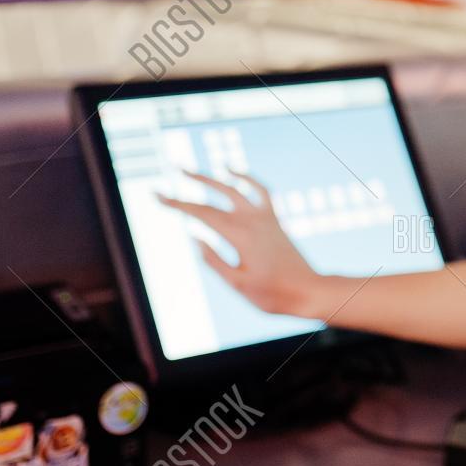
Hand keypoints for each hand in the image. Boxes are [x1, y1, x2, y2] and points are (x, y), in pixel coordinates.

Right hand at [156, 170, 324, 317]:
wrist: (309, 291)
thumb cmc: (273, 294)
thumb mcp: (237, 284)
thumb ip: (214, 261)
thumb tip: (196, 237)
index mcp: (239, 236)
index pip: (201, 214)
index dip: (177, 204)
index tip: (157, 196)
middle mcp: (252, 220)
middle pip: (213, 198)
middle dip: (187, 190)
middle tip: (165, 182)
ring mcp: (265, 217)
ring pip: (234, 188)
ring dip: (211, 178)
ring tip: (191, 171)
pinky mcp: (274, 220)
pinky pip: (261, 191)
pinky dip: (247, 178)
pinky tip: (233, 173)